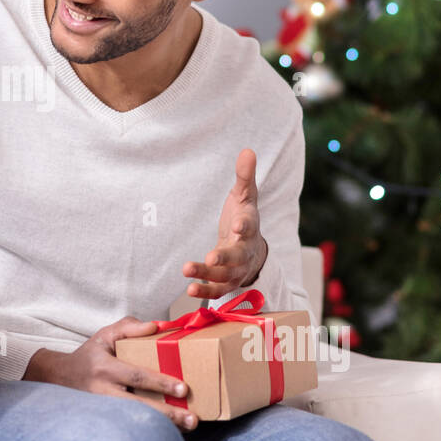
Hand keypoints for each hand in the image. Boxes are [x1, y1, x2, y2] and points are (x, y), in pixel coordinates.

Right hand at [22, 317, 197, 431]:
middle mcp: (104, 391)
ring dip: (163, 427)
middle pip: (139, 406)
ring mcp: (104, 410)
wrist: (59, 378)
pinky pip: (130, 428)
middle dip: (167, 414)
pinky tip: (170, 434)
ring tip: (186, 429)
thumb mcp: (104, 335)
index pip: (136, 376)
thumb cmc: (89, 355)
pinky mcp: (105, 421)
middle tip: (192, 419)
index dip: (160, 383)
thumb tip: (156, 326)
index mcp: (106, 368)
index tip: (183, 389)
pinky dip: (150, 432)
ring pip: (136, 422)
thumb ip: (129, 327)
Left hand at [183, 147, 267, 299]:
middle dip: (226, 257)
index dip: (244, 226)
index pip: (249, 226)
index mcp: (249, 227)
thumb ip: (244, 176)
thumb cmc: (244, 218)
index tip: (237, 225)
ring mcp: (236, 269)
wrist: (252, 250)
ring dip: (207, 275)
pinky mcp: (226, 281)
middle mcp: (245, 250)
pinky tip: (189, 289)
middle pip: (238, 256)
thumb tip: (247, 150)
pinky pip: (217, 289)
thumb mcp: (245, 196)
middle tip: (212, 256)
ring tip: (187, 270)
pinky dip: (205, 291)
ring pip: (225, 275)